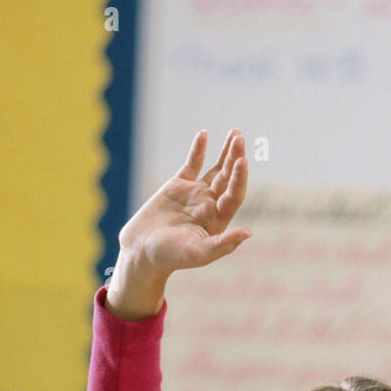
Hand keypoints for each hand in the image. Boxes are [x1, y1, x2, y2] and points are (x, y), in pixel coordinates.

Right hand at [118, 129, 251, 275]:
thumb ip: (223, 244)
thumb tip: (249, 233)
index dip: (239, 178)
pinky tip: (204, 135)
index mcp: (219, 220)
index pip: (234, 195)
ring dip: (225, 152)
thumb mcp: (198, 253)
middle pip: (228, 178)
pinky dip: (198, 150)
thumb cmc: (170, 257)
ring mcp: (195, 194)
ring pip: (215, 169)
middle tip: (239, 138)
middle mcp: (211, 205)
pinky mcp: (177, 186)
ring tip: (235, 133)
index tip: (242, 161)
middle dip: (234, 158)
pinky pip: (192, 164)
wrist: (141, 251)